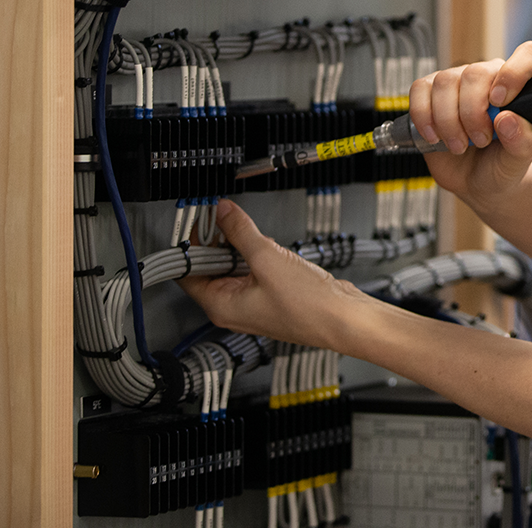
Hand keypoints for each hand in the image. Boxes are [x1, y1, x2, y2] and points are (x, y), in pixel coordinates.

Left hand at [178, 199, 365, 348]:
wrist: (344, 319)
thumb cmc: (308, 307)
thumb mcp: (268, 259)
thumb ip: (241, 231)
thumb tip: (223, 212)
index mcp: (221, 305)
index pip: (188, 272)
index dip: (192, 244)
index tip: (200, 220)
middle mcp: (233, 306)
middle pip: (211, 267)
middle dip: (217, 241)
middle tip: (224, 217)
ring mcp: (253, 301)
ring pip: (234, 266)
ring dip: (240, 246)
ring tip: (250, 232)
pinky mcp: (271, 295)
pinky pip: (254, 269)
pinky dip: (258, 254)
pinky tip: (270, 246)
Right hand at [407, 40, 531, 208]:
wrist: (476, 180)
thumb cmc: (501, 165)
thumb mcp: (518, 161)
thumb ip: (521, 142)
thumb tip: (507, 119)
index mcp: (522, 87)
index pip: (528, 55)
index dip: (514, 73)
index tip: (500, 103)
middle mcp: (490, 77)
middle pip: (475, 73)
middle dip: (472, 113)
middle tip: (479, 141)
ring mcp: (459, 82)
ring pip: (445, 82)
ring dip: (448, 120)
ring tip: (459, 146)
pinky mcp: (431, 92)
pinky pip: (420, 89)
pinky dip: (423, 115)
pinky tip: (434, 136)